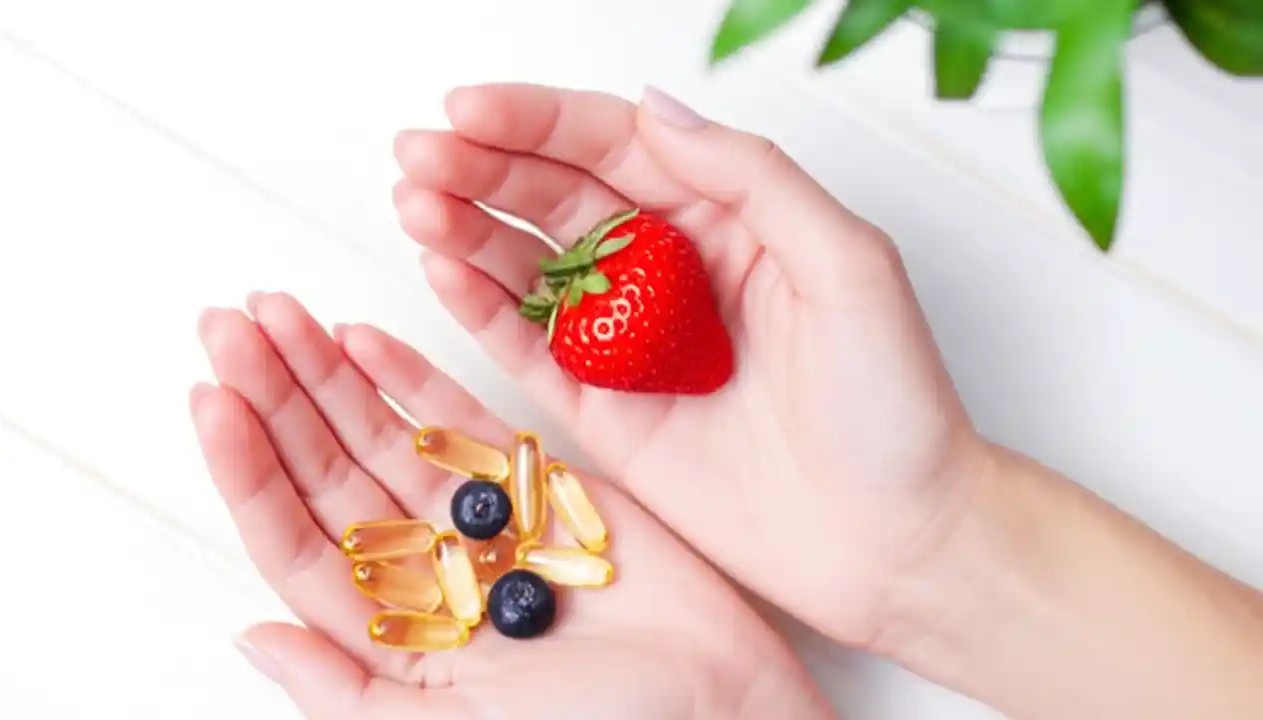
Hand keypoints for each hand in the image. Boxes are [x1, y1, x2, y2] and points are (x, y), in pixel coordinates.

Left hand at [191, 294, 832, 719]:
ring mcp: (483, 519)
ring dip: (327, 371)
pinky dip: (417, 377)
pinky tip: (363, 336)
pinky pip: (466, 421)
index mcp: (395, 635)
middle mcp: (427, 570)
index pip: (297, 538)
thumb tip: (251, 635)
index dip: (248, 469)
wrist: (722, 708)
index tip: (210, 397)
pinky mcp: (544, 483)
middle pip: (328, 471)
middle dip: (274, 396)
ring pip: (385, 432)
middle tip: (227, 324)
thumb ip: (349, 691)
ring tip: (275, 311)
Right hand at [392, 84, 984, 644]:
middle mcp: (672, 273)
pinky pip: (531, 352)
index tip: (469, 107)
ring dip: (468, 230)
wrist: (894, 541)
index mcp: (730, 220)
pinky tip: (442, 271)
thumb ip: (752, 178)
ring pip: (531, 269)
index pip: (617, 147)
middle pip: (559, 200)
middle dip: (484, 168)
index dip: (539, 122)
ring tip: (414, 201)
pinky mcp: (608, 413)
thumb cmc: (893, 406)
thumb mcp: (848, 264)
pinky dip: (482, 311)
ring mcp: (632, 345)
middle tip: (418, 153)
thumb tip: (654, 108)